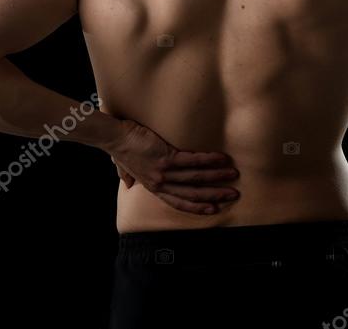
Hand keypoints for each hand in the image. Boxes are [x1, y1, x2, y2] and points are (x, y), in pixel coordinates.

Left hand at [107, 119, 239, 214]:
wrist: (115, 138)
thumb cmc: (120, 150)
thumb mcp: (125, 169)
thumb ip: (129, 178)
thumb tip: (128, 183)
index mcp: (153, 187)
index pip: (179, 202)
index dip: (197, 207)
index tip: (213, 209)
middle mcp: (160, 183)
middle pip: (192, 193)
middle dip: (214, 195)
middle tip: (232, 194)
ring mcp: (164, 171)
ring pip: (196, 178)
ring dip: (217, 177)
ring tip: (233, 174)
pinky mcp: (167, 157)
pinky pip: (193, 161)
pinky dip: (209, 160)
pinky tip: (222, 159)